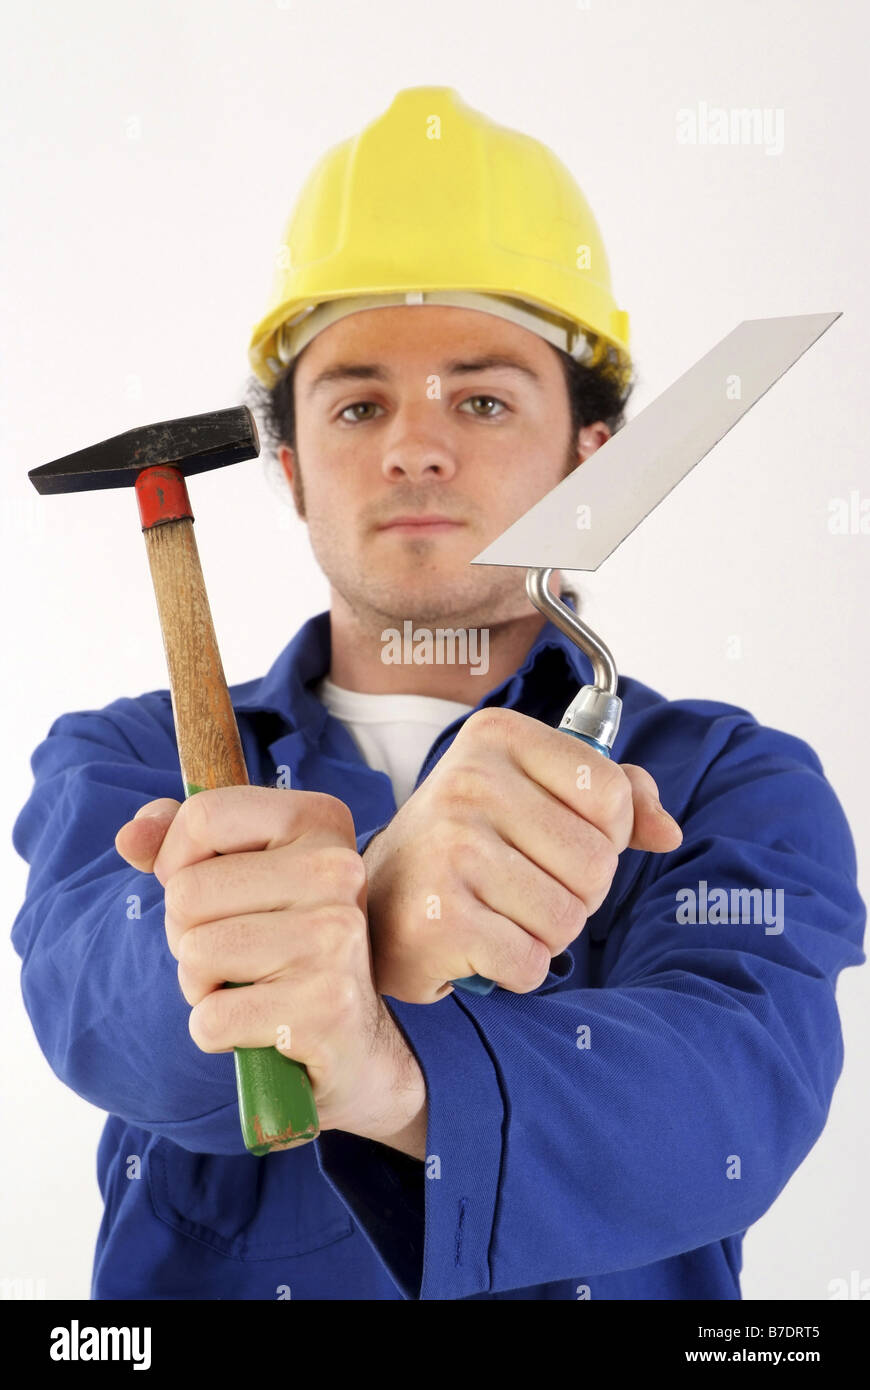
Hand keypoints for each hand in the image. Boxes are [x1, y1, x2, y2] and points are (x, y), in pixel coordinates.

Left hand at [114, 787, 424, 1144]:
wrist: (359, 1042)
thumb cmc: (289, 947)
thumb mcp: (247, 876)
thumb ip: (185, 845)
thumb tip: (130, 837)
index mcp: (321, 822)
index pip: (203, 816)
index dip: (176, 861)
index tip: (208, 893)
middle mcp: (339, 870)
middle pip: (186, 892)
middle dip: (187, 935)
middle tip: (238, 954)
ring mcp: (336, 938)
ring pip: (194, 954)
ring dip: (202, 986)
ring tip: (251, 987)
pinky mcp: (325, 1007)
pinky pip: (210, 1019)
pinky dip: (217, 1032)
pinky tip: (261, 1025)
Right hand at [363, 705, 682, 1003]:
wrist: (376, 906)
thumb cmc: (465, 848)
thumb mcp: (535, 797)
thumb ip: (611, 798)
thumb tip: (667, 830)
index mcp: (497, 736)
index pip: (612, 795)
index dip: (604, 836)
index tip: (553, 841)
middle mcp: (468, 781)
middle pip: (597, 863)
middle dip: (575, 893)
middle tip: (519, 887)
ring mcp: (449, 848)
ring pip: (568, 918)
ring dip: (544, 934)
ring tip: (497, 914)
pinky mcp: (440, 918)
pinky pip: (532, 962)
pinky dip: (517, 968)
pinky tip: (478, 946)